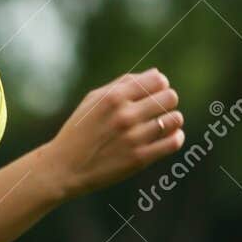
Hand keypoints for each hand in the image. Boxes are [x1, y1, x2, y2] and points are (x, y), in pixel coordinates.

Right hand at [44, 68, 184, 198]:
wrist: (65, 167)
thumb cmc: (79, 130)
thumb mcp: (93, 100)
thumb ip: (123, 84)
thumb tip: (156, 74)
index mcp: (114, 97)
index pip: (158, 80)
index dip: (161, 84)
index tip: (156, 92)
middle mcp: (125, 115)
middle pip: (170, 97)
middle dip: (167, 100)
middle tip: (159, 108)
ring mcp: (134, 138)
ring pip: (175, 119)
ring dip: (173, 119)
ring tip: (164, 123)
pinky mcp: (140, 159)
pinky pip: (173, 142)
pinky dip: (176, 137)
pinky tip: (170, 136)